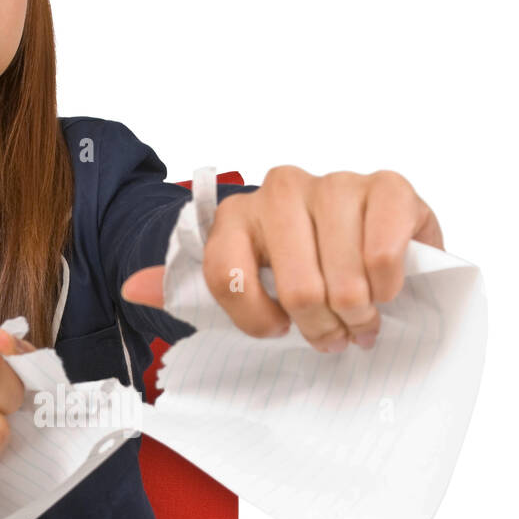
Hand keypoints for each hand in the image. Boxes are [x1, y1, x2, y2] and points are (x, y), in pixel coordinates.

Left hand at [120, 166, 443, 351]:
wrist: (368, 240)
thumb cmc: (300, 271)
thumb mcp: (238, 287)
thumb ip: (182, 289)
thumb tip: (132, 288)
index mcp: (236, 215)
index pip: (227, 277)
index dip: (256, 320)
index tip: (277, 328)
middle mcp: (281, 188)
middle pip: (297, 290)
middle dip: (320, 328)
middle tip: (333, 335)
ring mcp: (335, 183)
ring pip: (343, 280)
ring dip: (357, 314)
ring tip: (361, 317)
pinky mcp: (387, 187)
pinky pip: (382, 255)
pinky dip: (387, 287)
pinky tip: (385, 286)